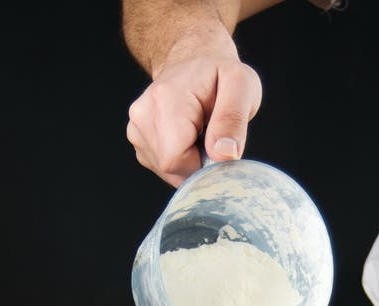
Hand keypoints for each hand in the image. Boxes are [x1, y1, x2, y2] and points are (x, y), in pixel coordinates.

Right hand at [126, 27, 262, 186]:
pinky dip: (182, 162)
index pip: (176, 159)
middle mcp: (143, 115)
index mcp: (165, 100)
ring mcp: (137, 129)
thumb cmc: (220, 74)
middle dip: (198, 165)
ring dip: (191, 163)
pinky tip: (189, 139)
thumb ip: (233, 120)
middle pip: (171, 168)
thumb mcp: (242, 86)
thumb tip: (223, 155)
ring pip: (167, 171)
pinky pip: (163, 168)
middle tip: (213, 139)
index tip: (219, 148)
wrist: (195, 60)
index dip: (202, 164)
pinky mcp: (139, 140)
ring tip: (201, 135)